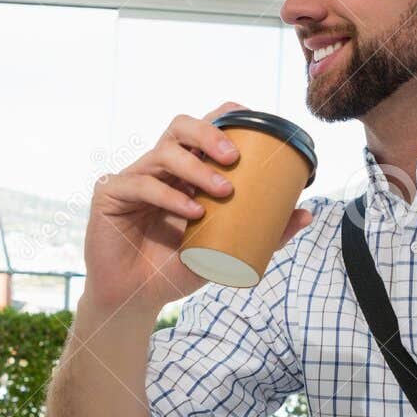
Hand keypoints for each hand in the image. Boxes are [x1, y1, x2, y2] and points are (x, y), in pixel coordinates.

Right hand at [82, 101, 312, 315]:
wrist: (134, 299)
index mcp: (184, 170)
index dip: (226, 117)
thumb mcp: (225, 252)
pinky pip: (142, 184)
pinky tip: (191, 212)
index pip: (204, 128)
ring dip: (197, 168)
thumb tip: (306, 214)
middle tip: (235, 157)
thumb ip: (263, 233)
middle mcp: (159, 167)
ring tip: (223, 191)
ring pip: (164, 152)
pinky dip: (170, 196)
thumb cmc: (176, 268)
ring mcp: (133, 177)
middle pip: (181, 127)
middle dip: (210, 133)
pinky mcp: (110, 194)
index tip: (257, 126)